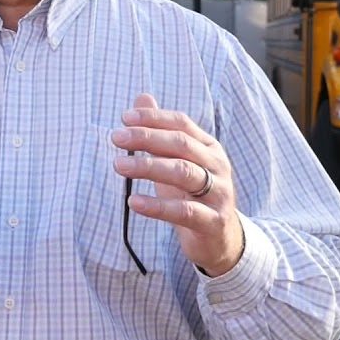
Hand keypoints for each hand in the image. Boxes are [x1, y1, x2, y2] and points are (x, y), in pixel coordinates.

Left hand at [112, 94, 244, 275]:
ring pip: (183, 173)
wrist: (222, 241)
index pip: (182, 124)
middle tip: (116, 138)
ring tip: (118, 165)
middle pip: (181, 145)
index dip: (154, 118)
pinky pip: (185, 212)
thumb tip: (141, 98)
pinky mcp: (214, 222)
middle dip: (147, 138)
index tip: (124, 118)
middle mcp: (217, 166)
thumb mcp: (177, 163)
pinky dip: (157, 206)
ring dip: (148, 167)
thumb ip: (160, 132)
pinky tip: (133, 201)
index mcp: (209, 148)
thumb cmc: (193, 197)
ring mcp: (219, 194)